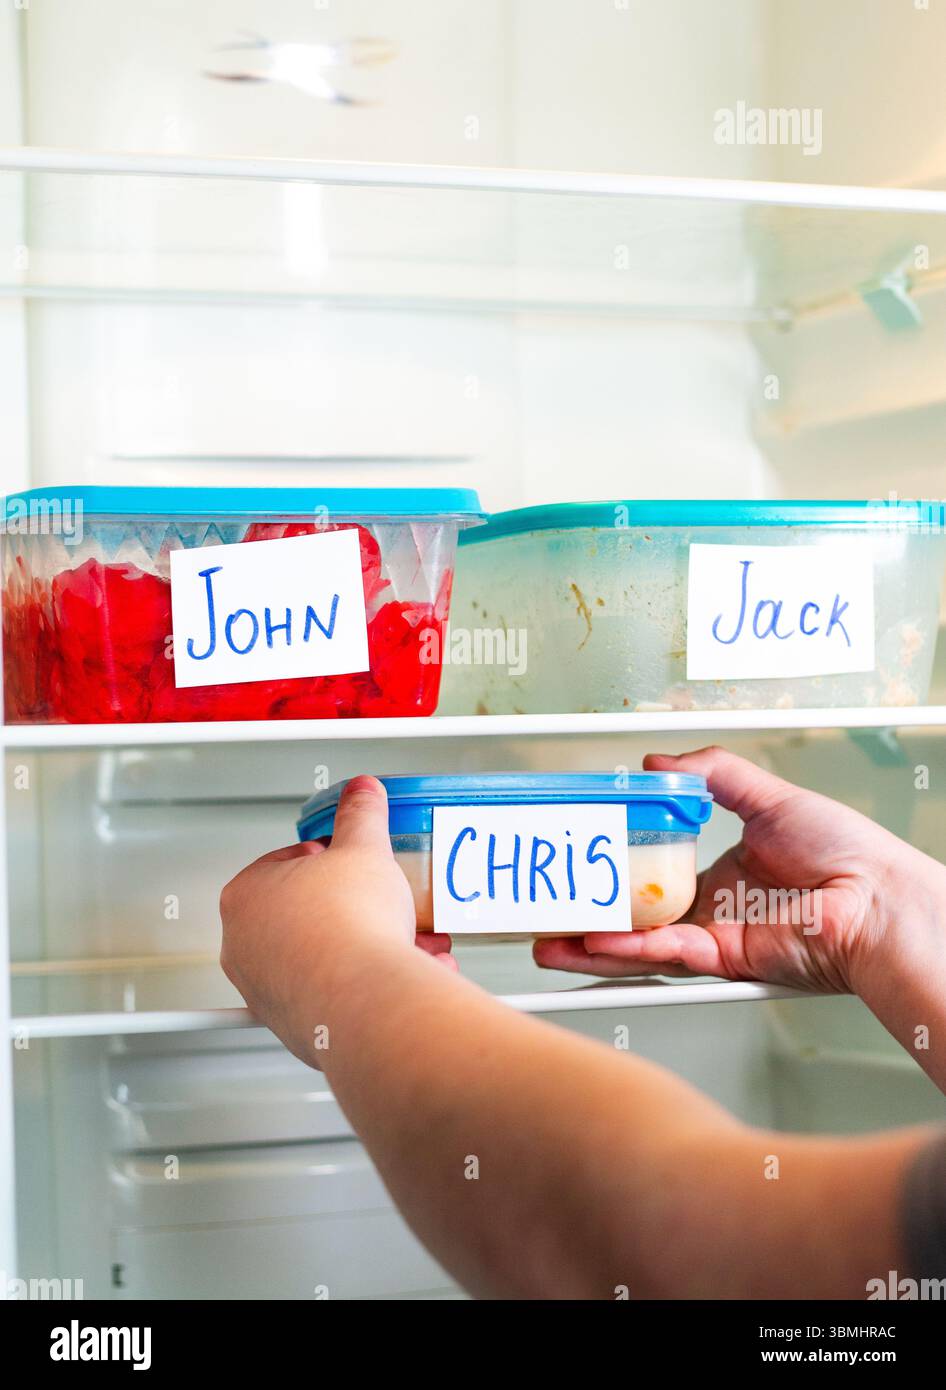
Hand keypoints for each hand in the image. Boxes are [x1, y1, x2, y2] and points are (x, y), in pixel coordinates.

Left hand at [220, 774, 453, 1061]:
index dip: (325, 859)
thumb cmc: (349, 927)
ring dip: (365, 946)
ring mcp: (266, 992)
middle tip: (379, 902)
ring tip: (407, 938)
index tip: (350, 862)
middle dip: (351, 908)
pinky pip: (335, 995)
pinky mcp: (296, 1027)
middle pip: (303, 915)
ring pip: (322, 958)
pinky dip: (367, 982)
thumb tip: (361, 793)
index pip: (283, 863)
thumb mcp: (363, 848)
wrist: (367, 1001)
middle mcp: (244, 948)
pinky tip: (404, 970)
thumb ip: (361, 815)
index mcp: (244, 896)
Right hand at [533, 746, 942, 995]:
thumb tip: (661, 761)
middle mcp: (713, 908)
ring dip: (591, 945)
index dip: (612, 866)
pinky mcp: (724, 960)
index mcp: (721, 871)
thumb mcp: (767, 794)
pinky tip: (594, 942)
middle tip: (545, 907)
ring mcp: (715, 937)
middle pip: (634, 915)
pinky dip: (628, 949)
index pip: (651, 870)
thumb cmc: (847, 853)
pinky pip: (666, 954)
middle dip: (586, 916)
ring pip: (639, 944)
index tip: (578, 854)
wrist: (879, 899)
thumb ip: (712, 773)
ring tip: (548, 939)